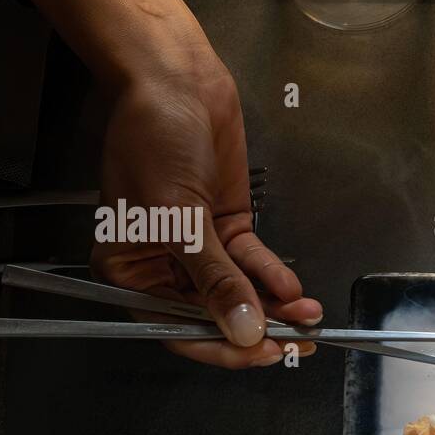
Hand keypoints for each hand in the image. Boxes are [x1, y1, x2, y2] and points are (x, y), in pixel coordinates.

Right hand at [20, 0, 321, 368]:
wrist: (175, 80)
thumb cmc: (154, 136)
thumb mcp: (180, 217)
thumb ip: (215, 280)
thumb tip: (243, 329)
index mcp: (128, 271)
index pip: (175, 328)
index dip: (220, 346)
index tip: (259, 354)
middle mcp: (162, 265)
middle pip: (212, 316)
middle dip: (256, 328)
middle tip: (294, 343)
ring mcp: (198, 248)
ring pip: (239, 292)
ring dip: (273, 306)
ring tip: (306, 316)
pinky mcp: (225, 227)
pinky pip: (252, 265)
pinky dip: (274, 278)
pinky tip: (294, 290)